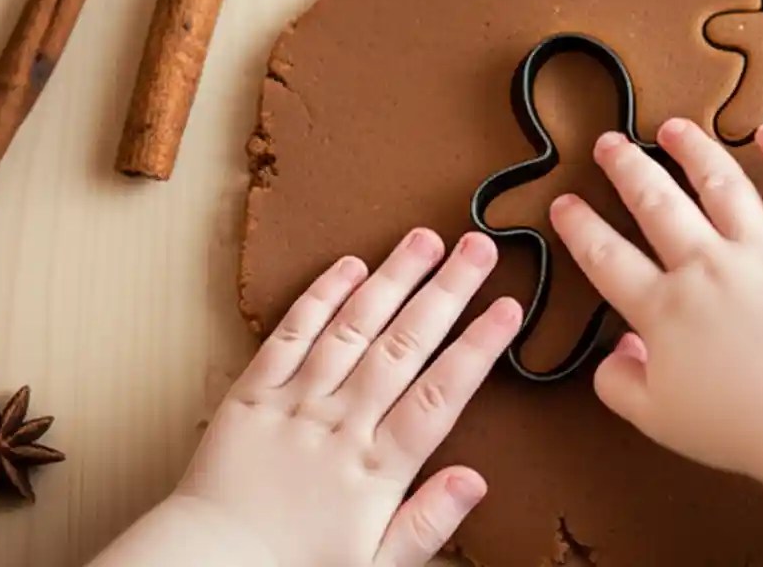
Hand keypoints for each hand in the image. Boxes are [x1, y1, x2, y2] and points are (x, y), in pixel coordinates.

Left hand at [148, 232, 517, 565]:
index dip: (478, 347)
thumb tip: (476, 480)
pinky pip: (289, 335)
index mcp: (376, 468)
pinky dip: (320, 297)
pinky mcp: (253, 392)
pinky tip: (351, 265)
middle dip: (447, 292)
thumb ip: (427, 523)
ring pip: (352, 329)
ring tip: (426, 239)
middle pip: (405, 346)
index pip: (440, 394)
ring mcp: (295, 403)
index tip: (509, 307)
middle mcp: (340, 425)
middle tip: (481, 247)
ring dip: (392, 279)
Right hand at [550, 118, 762, 478]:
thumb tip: (612, 354)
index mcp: (664, 310)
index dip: (579, 228)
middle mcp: (705, 267)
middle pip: (655, 203)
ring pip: (718, 182)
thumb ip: (620, 384)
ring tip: (671, 127)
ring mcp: (759, 250)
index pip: (606, 258)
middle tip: (607, 144)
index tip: (563, 204)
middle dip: (625, 168)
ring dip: (691, 148)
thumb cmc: (744, 428)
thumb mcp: (659, 420)